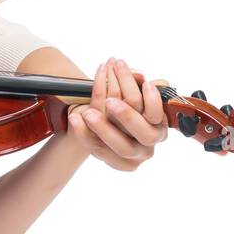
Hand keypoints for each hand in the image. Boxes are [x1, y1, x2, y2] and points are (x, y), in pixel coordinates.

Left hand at [66, 57, 167, 171]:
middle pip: (143, 133)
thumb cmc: (121, 107)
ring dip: (104, 128)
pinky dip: (83, 133)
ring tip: (87, 113)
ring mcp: (131, 154)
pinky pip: (97, 148)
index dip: (152, 100)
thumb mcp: (130, 93)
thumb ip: (135, 82)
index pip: (157, 115)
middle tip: (110, 101)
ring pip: (121, 146)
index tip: (144, 83)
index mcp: (158, 124)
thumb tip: (135, 73)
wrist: (102, 132)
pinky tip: (75, 119)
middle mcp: (147, 142)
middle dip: (127, 116)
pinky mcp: (112, 160)